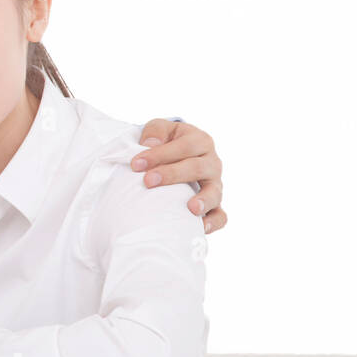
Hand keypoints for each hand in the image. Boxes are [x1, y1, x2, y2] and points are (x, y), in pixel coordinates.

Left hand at [136, 119, 225, 233]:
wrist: (177, 155)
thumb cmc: (166, 142)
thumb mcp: (160, 129)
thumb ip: (155, 130)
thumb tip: (150, 143)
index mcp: (200, 141)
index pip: (184, 146)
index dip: (160, 154)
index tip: (136, 164)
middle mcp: (212, 162)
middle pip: (197, 168)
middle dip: (172, 175)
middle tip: (148, 181)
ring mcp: (215, 184)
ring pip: (214, 192)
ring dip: (203, 200)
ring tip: (191, 208)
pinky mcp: (215, 204)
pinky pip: (220, 216)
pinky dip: (213, 222)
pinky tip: (201, 228)